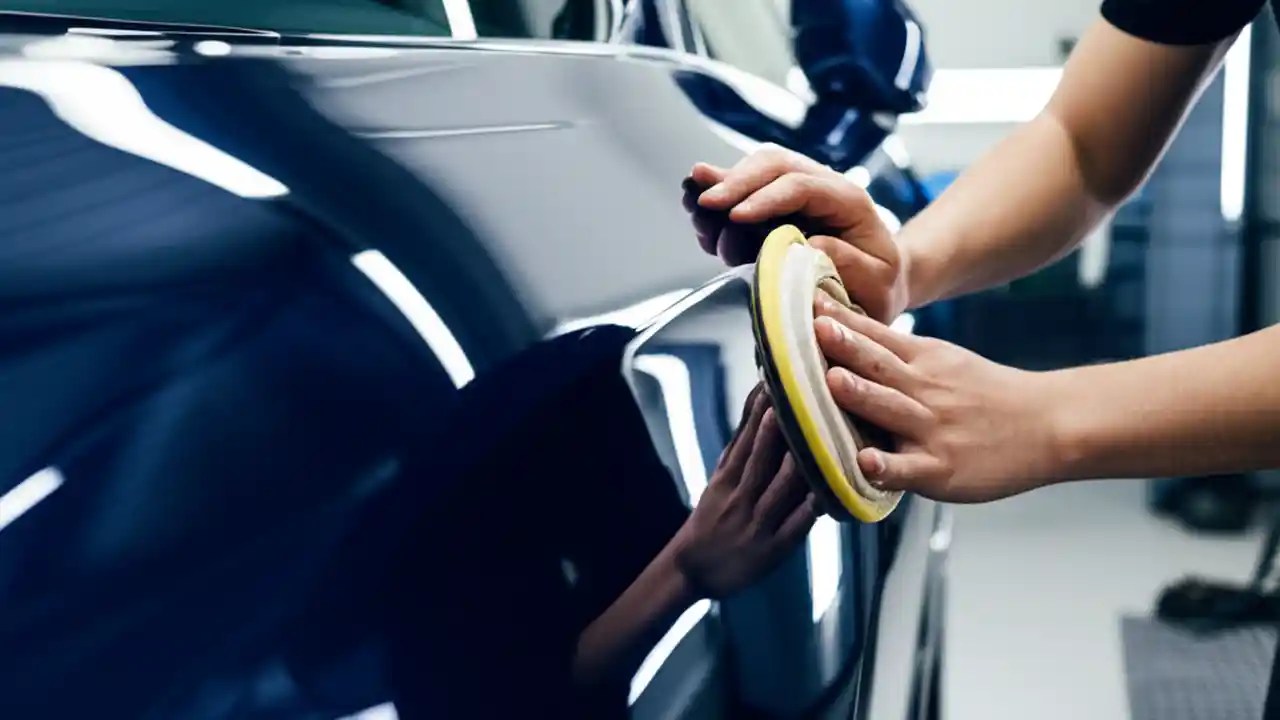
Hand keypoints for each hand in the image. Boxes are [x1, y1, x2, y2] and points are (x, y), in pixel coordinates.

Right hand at [672, 385, 818, 598]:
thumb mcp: (720, 478)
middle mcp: (740, 495)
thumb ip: (742, 445)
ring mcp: (756, 522)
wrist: (695, 569)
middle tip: (799, 392)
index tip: (775, 378)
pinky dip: (811, 509)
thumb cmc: (715, 515)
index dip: (759, 407)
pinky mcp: (773, 548)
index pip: (744, 436)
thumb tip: (760, 401)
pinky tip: (829, 494)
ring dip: (797, 460)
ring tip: (816, 434)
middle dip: (778, 424)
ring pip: (779, 486)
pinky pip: (796, 526)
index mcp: (727, 476)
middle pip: (760, 454)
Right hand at [684, 144, 907, 321]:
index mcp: (848, 201)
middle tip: (706, 203)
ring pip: (756, 168)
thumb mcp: (877, 284)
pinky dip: (721, 196)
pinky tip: (698, 208)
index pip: (801, 186)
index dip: (766, 199)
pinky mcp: (777, 202)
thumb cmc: (879, 286)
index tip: (736, 217)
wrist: (880, 281)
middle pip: (774, 163)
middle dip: (737, 181)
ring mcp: (797, 190)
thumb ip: (849, 264)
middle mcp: (822, 185)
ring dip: (723, 185)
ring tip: (696, 204)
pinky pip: (745, 188)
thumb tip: (809, 243)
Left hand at [812, 294, 1063, 502]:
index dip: (841, 319)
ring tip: (833, 382)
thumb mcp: (940, 359)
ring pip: (890, 410)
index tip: (806, 301)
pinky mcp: (941, 469)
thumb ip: (892, 351)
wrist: (1047, 424)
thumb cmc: (982, 393)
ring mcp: (932, 429)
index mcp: (921, 359)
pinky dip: (887, 466)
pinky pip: (909, 468)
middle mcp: (924, 389)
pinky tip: (866, 464)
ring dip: (861, 395)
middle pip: (879, 365)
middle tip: (813, 327)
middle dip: (845, 346)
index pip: (875, 334)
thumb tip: (836, 330)